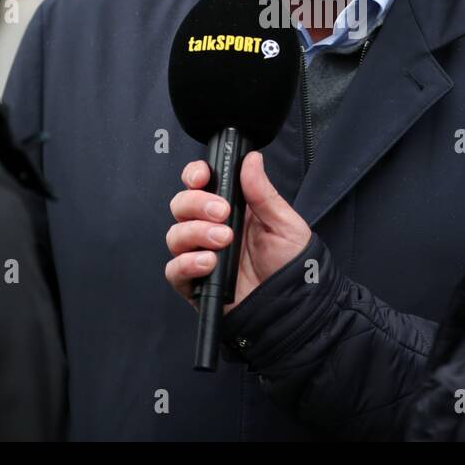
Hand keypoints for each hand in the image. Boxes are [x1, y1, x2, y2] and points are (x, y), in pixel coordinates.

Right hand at [165, 151, 310, 309]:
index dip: (195, 175)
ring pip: (175, 235)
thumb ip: (262, 192)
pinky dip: (186, 263)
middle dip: (196, 204)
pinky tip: (209, 262)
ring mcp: (199, 255)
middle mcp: (209, 229)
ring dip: (195, 232)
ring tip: (223, 240)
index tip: (203, 176)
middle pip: (181, 205)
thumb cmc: (290, 263)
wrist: (291, 304)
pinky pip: (173, 269)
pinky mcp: (193, 283)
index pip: (199, 184)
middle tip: (222, 213)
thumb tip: (251, 159)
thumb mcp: (283, 223)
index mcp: (230, 209)